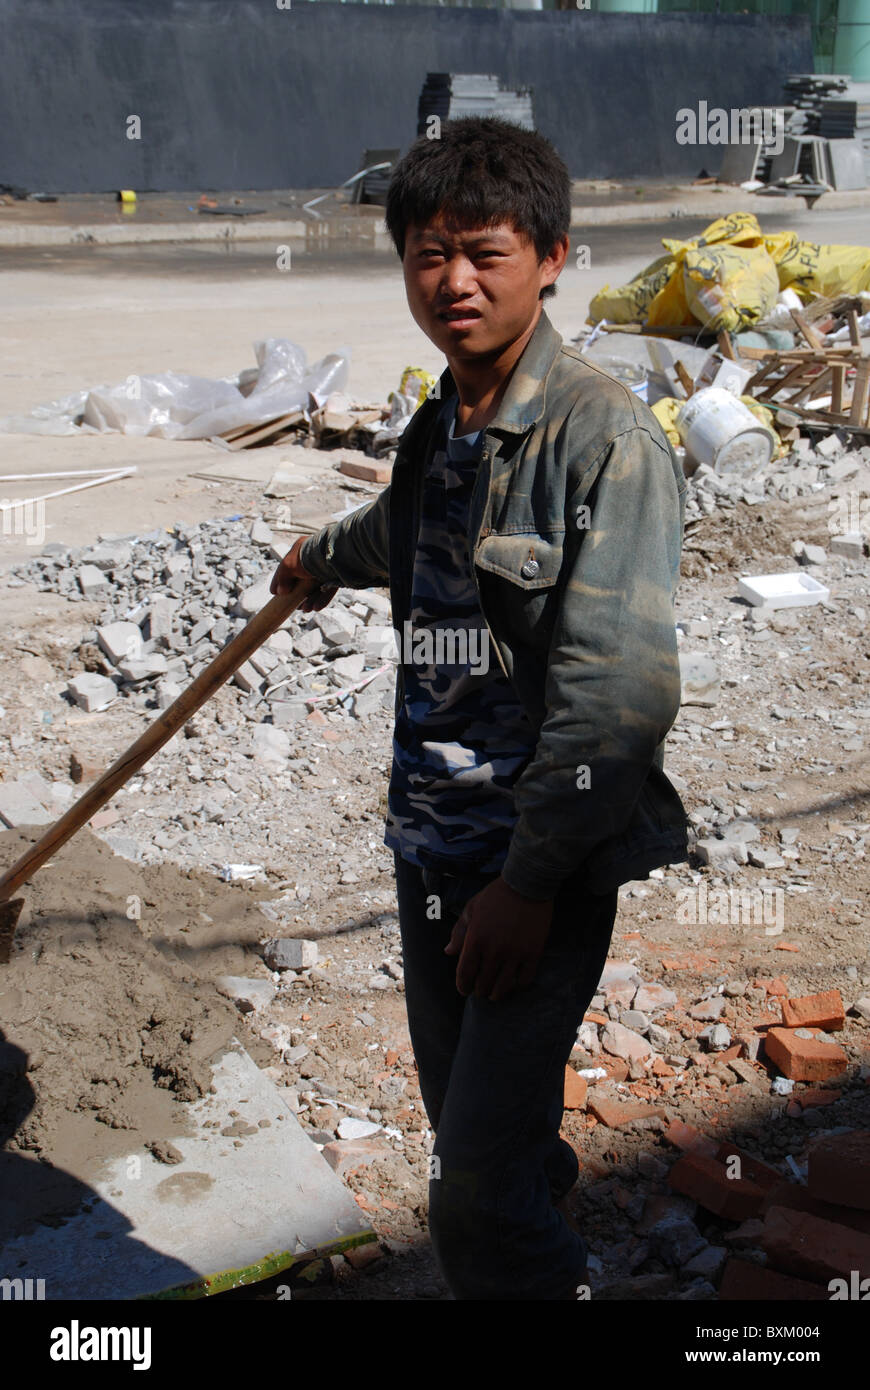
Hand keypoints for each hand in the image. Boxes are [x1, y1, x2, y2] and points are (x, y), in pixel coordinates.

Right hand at [270, 537, 337, 612]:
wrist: (335, 557)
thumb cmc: (309, 558)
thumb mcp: (289, 566)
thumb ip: (283, 578)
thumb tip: (280, 591)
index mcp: (301, 550)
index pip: (287, 567)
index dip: (280, 580)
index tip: (274, 593)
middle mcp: (313, 558)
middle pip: (302, 580)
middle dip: (298, 595)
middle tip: (294, 606)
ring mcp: (325, 567)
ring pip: (316, 587)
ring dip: (310, 600)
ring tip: (305, 609)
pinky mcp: (337, 576)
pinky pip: (328, 589)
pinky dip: (321, 599)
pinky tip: (315, 608)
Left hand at [445, 877, 552, 1001]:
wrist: (527, 884)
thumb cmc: (495, 896)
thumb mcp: (471, 909)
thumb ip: (459, 932)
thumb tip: (448, 952)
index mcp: (476, 939)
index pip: (465, 973)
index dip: (463, 986)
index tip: (464, 990)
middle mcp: (494, 950)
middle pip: (483, 983)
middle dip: (479, 991)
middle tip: (480, 991)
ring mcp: (515, 953)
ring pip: (503, 986)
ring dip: (497, 994)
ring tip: (495, 994)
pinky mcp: (533, 953)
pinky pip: (524, 980)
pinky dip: (517, 986)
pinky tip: (513, 984)